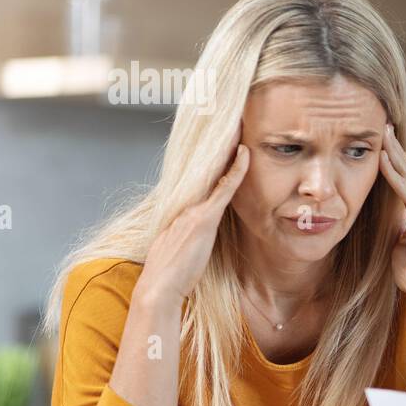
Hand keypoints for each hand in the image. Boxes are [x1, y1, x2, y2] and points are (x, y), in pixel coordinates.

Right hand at [136, 141, 249, 303]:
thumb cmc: (172, 273)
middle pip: (209, 167)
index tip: (227, 139)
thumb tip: (197, 232)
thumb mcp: (180, 247)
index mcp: (184, 209)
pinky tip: (245, 153)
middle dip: (220, 143)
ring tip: (240, 125)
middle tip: (233, 118)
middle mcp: (189, 204)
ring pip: (216, 172)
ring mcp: (195, 209)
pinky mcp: (203, 218)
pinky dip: (236, 170)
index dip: (217, 158)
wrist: (159, 287)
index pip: (204, 178)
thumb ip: (191, 234)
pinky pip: (224, 188)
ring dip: (228, 148)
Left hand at [379, 124, 405, 305]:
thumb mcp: (399, 239)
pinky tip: (381, 159)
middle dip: (394, 146)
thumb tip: (384, 212)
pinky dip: (393, 173)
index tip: (380, 139)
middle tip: (381, 124)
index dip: (395, 156)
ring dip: (393, 152)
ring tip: (379, 133)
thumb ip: (395, 221)